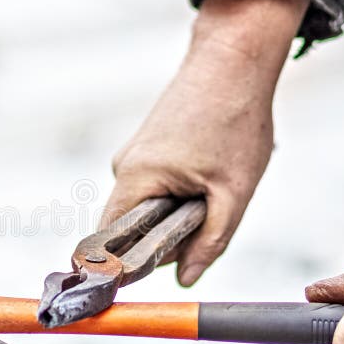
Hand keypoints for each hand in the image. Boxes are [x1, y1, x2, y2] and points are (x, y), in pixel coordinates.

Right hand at [103, 0, 308, 285]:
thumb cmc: (234, 120)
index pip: (110, 240)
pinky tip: (208, 169)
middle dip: (165, 235)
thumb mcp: (233, 192)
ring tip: (214, 184)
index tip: (133, 284)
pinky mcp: (147, 145)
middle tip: (208, 217)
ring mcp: (133, 153)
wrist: (233, 60)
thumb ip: (210, 241)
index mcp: (136, 179)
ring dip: (176, 211)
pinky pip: (154, 184)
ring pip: (146, 205)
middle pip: (130, 226)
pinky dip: (178, 190)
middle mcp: (124, 166)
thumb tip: (185, 279)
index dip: (122, 266)